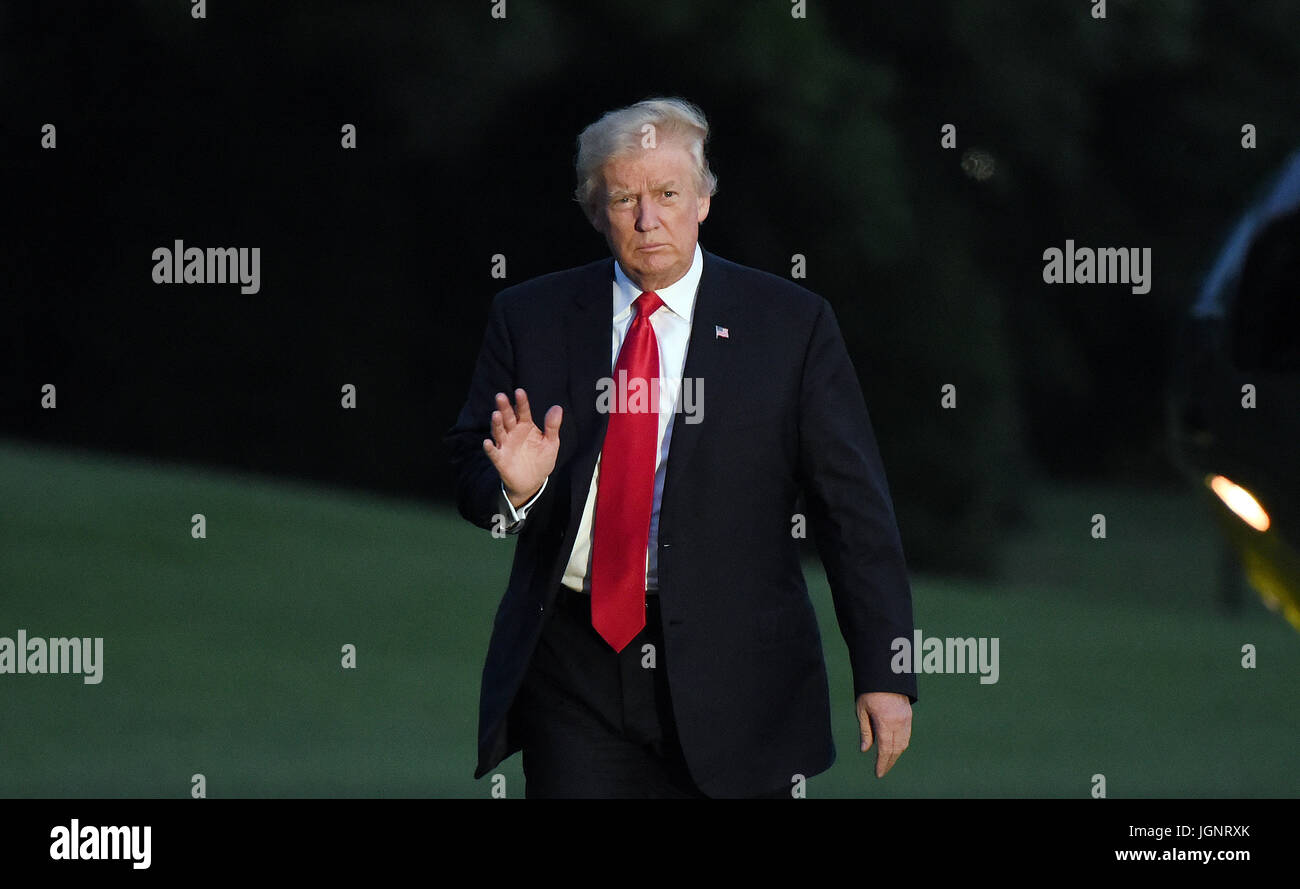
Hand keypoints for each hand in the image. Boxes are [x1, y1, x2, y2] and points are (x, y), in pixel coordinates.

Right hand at [481, 389, 561, 506]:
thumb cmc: (541, 459)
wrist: (534, 481)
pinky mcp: (500, 460)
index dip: (522, 402)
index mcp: (525, 426)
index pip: (523, 411)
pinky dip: (490, 448)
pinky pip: (494, 453)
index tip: (520, 392)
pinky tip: (487, 442)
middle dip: (504, 408)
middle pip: (507, 418)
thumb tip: (557, 407)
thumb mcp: (551, 443)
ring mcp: (505, 446)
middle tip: (501, 396)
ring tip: (496, 415)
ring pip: (499, 432)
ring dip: (496, 424)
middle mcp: (513, 433)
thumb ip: (552, 426)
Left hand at [857, 691, 911, 777]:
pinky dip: (901, 745)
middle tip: (882, 771)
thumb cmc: (869, 691)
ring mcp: (906, 719)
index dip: (882, 763)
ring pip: (903, 744)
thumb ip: (865, 731)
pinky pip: (907, 735)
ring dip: (895, 755)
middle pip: (895, 749)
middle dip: (889, 762)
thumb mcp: (862, 710)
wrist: (885, 674)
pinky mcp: (909, 715)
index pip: (884, 749)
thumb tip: (865, 750)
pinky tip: (894, 749)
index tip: (878, 773)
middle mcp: (898, 722)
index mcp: (885, 722)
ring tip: (887, 762)